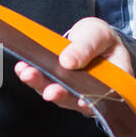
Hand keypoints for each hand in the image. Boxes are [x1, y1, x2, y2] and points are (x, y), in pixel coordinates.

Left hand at [13, 17, 131, 115]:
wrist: (89, 38)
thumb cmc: (100, 39)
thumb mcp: (98, 35)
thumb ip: (87, 47)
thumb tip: (67, 61)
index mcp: (113, 84)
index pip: (105, 97)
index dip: (93, 102)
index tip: (82, 101)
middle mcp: (92, 94)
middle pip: (76, 99)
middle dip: (61, 95)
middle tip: (49, 92)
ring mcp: (73, 92)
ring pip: (57, 94)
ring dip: (41, 85)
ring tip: (28, 74)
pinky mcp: (56, 86)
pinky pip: (44, 84)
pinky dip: (33, 76)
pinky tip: (22, 68)